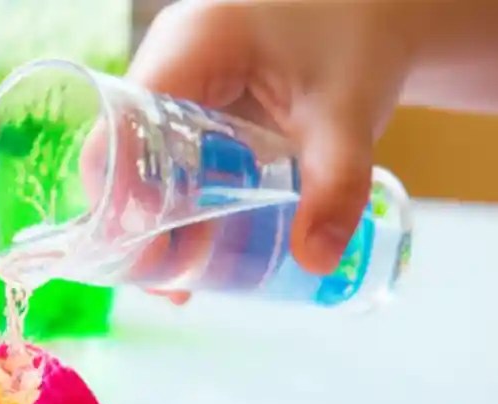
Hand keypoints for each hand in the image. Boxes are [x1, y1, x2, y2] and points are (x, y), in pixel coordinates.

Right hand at [127, 0, 411, 275]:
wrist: (376, 12)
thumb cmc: (360, 39)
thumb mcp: (348, 112)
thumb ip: (337, 183)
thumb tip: (317, 258)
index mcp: (191, 44)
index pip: (125, 124)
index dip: (121, 192)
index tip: (145, 251)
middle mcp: (168, 61)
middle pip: (122, 150)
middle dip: (135, 221)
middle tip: (164, 282)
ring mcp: (176, 84)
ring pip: (141, 162)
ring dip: (154, 221)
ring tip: (177, 283)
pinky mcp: (192, 107)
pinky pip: (167, 159)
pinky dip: (176, 204)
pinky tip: (194, 252)